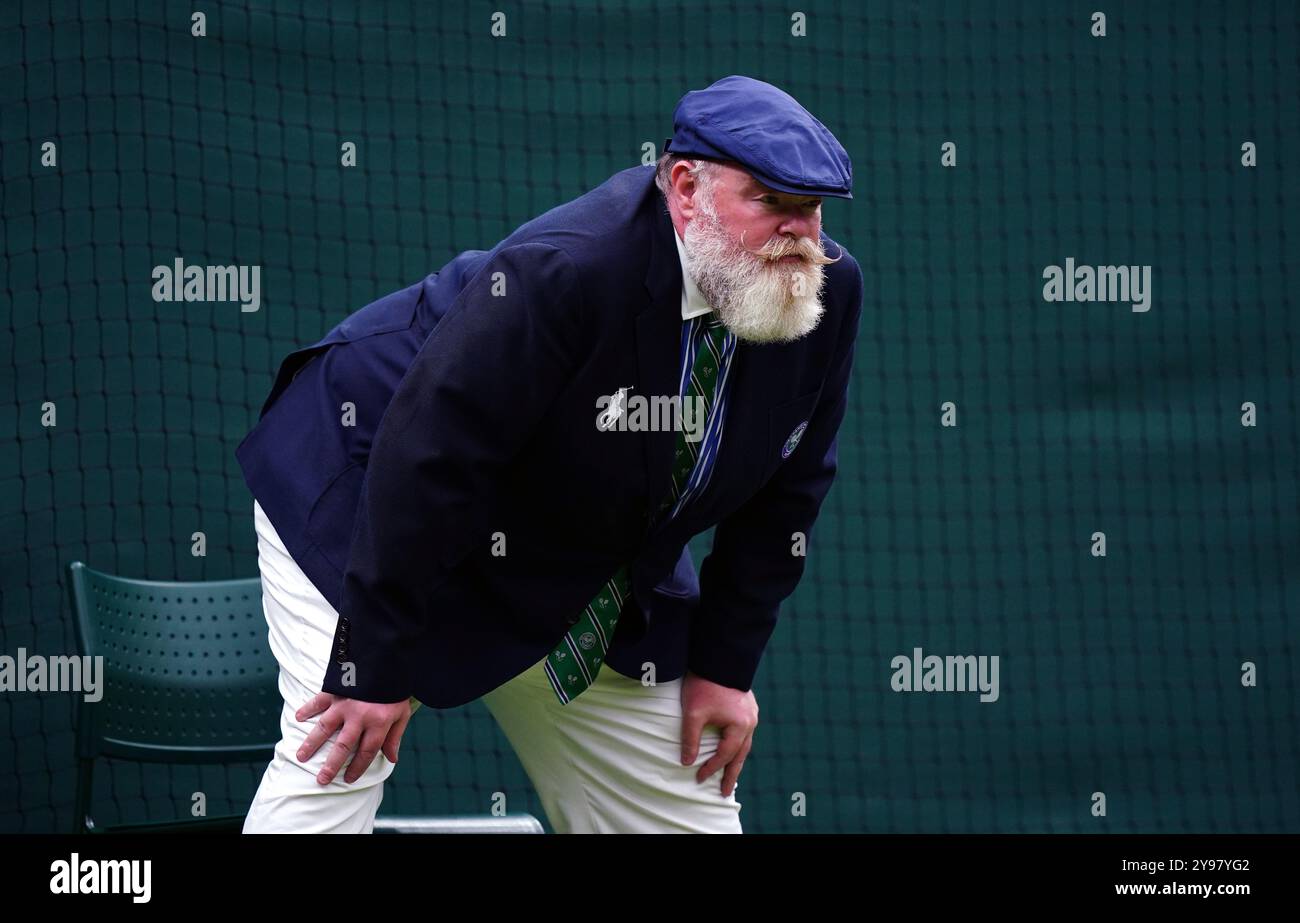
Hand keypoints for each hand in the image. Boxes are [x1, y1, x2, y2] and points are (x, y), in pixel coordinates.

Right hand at [294, 692, 414, 784]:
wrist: (388, 658)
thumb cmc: (395, 689)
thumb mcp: (402, 713)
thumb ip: (395, 736)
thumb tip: (392, 759)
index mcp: (378, 722)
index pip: (367, 751)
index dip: (358, 767)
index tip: (349, 779)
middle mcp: (359, 716)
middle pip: (343, 746)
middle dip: (331, 765)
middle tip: (321, 779)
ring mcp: (345, 703)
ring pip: (325, 727)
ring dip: (312, 743)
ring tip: (301, 757)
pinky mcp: (335, 690)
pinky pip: (318, 701)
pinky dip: (307, 709)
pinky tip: (298, 718)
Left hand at [679, 671, 757, 797]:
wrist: (717, 657)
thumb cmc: (704, 685)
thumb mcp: (693, 714)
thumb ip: (690, 739)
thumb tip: (686, 762)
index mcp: (740, 725)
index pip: (724, 755)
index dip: (711, 768)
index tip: (699, 778)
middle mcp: (750, 722)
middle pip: (740, 754)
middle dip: (731, 774)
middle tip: (724, 791)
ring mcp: (751, 713)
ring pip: (744, 743)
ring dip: (735, 759)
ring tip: (729, 774)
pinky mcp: (747, 705)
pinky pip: (744, 732)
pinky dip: (737, 744)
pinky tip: (731, 747)